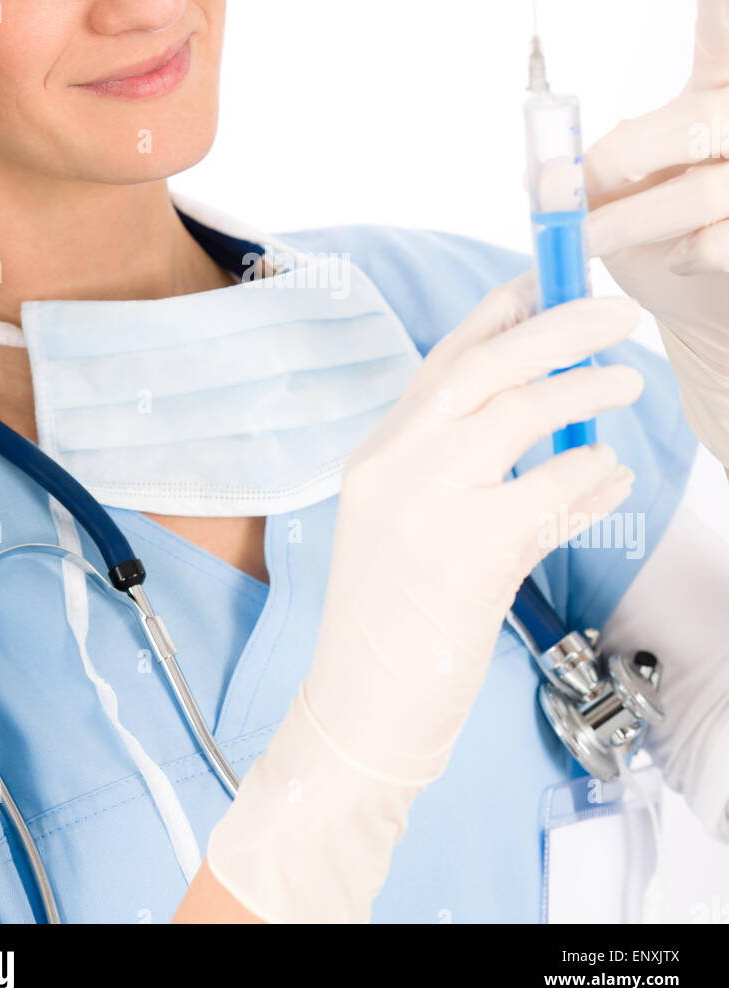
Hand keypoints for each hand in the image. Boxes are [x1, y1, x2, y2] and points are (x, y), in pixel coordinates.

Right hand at [305, 270, 643, 786]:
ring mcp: (429, 505)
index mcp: (378, 452)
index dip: (499, 312)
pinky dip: (594, 477)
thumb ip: (460, 465)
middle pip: (487, 365)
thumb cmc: (392, 619)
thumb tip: (551, 414)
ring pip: (524, 411)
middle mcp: (395, 465)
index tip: (543, 280)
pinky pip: (554, 489)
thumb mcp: (407, 523)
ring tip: (628, 384)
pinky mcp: (471, 552)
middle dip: (559, 327)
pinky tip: (614, 477)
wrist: (360, 708)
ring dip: (587, 391)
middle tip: (614, 314)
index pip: (444, 360)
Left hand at [584, 0, 728, 469]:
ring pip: (702, 191)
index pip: (724, 36)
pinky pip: (717, 240)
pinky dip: (680, 253)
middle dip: (621, 161)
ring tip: (593, 240)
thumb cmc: (658, 233)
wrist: (705, 303)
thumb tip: (536, 173)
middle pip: (697, 123)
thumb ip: (585, 170)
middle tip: (573, 195)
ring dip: (631, 221)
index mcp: (714, 93)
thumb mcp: (614, 192)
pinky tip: (676, 257)